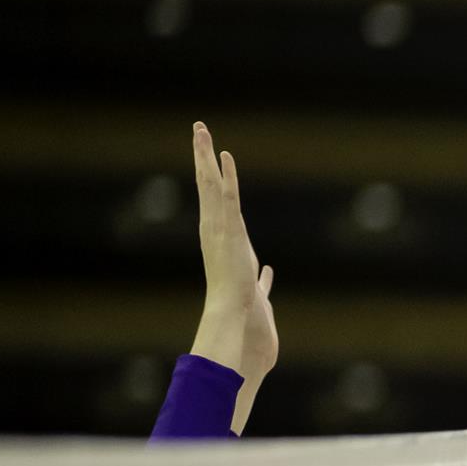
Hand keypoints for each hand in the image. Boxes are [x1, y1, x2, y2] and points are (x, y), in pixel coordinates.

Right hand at [186, 122, 276, 430]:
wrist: (238, 336)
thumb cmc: (247, 328)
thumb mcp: (260, 296)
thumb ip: (262, 283)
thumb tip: (266, 277)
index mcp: (230, 250)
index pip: (224, 209)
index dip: (220, 186)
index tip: (218, 164)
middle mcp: (220, 238)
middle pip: (211, 191)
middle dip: (205, 161)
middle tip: (199, 130)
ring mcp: (221, 235)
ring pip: (212, 187)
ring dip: (206, 158)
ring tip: (201, 129)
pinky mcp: (227, 234)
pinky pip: (223, 198)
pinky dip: (221, 176)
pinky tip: (221, 155)